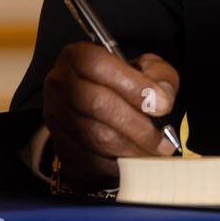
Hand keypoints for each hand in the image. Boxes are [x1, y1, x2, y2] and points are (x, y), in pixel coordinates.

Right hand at [43, 42, 179, 190]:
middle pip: (97, 104)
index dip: (133, 85)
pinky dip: (117, 164)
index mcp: (77, 57)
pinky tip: (135, 163)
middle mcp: (60, 84)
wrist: (102, 111)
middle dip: (137, 126)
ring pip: (95, 136)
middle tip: (163, 140)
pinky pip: (89, 159)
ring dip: (131, 149)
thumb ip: (158, 74)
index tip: (162, 105)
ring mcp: (56, 116)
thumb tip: (161, 97)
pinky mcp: (60, 144)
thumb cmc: (124, 86)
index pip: (98, 65)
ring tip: (154, 154)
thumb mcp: (145, 69)